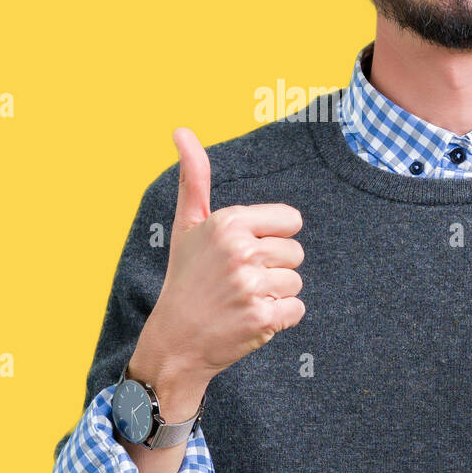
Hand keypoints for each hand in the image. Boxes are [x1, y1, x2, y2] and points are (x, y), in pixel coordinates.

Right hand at [131, 127, 306, 391]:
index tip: (242, 253)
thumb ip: (194, 177)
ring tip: (241, 301)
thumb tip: (181, 130)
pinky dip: (277, 320)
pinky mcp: (262, 319)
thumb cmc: (185, 279)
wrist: (174, 342)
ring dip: (274, 295)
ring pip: (296, 282)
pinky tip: (248, 320)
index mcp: (228, 222)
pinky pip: (296, 310)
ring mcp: (252, 286)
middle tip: (238, 282)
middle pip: (295, 252)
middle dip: (273, 268)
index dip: (271, 238)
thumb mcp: (187, 225)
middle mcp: (240, 250)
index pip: (291, 220)